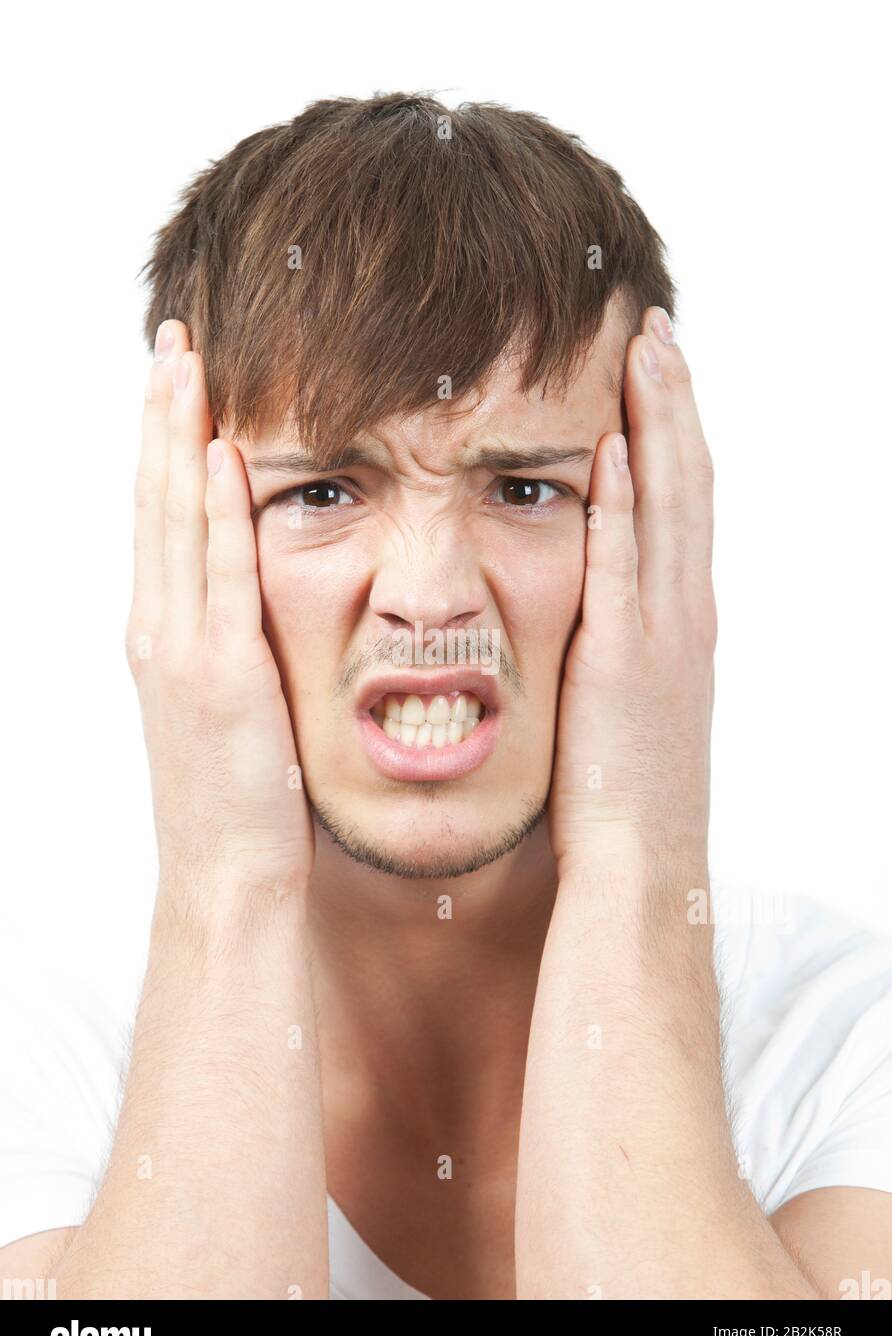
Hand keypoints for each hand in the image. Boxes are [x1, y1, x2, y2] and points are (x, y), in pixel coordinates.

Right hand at [126, 321, 313, 905]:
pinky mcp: (220, 675)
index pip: (161, 517)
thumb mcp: (228, 709)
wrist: (226, 876)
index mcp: (161, 635)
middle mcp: (158, 630)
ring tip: (187, 362)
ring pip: (178, 520)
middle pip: (156, 499)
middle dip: (162, 415)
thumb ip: (230, 645)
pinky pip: (222, 575)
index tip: (176, 378)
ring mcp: (181, 650)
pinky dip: (220, 511)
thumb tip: (251, 600)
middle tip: (173, 338)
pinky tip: (226, 454)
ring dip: (181, 436)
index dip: (163, 442)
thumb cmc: (239, 801)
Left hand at [548, 307, 715, 880]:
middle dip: (673, 401)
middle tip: (659, 329)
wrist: (642, 860)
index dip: (674, 431)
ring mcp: (660, 633)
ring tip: (645, 351)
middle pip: (685, 482)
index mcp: (681, 619)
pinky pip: (622, 568)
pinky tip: (607, 450)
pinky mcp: (622, 661)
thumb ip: (615, 640)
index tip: (657, 371)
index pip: (681, 503)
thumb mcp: (627, 700)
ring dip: (656, 425)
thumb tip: (591, 605)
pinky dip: (618, 506)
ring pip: (666, 506)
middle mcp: (683, 612)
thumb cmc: (623, 791)